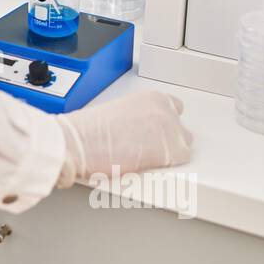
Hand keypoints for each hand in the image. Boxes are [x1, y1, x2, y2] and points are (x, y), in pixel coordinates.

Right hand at [56, 92, 193, 186]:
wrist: (80, 142)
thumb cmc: (89, 130)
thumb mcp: (120, 112)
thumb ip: (139, 117)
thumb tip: (144, 130)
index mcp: (152, 97)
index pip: (174, 109)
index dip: (163, 124)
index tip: (153, 132)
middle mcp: (165, 110)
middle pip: (181, 129)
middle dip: (168, 139)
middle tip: (147, 148)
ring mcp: (171, 130)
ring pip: (184, 145)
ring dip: (169, 152)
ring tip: (145, 159)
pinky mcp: (172, 151)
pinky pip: (181, 160)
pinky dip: (167, 165)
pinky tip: (147, 165)